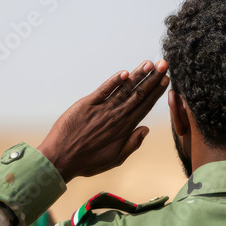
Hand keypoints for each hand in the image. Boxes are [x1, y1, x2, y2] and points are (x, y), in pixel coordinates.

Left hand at [37, 60, 169, 182]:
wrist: (60, 159)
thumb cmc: (86, 161)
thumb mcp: (114, 159)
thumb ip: (132, 144)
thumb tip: (145, 129)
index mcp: (124, 129)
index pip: (144, 106)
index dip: (156, 92)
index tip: (165, 79)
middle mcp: (116, 116)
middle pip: (138, 94)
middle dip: (152, 78)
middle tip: (163, 64)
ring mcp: (102, 109)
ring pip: (124, 89)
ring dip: (138, 75)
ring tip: (149, 64)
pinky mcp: (87, 104)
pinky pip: (103, 89)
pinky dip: (114, 80)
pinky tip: (124, 72)